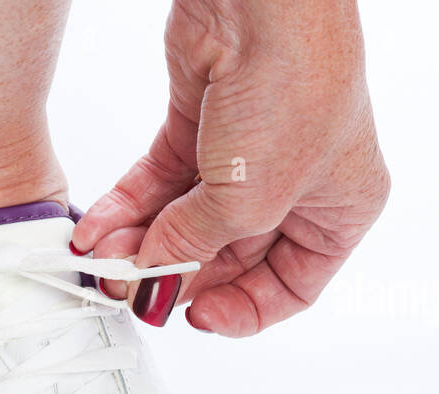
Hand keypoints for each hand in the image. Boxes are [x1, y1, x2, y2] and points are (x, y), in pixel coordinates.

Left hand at [71, 0, 389, 335]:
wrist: (263, 3)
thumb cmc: (292, 89)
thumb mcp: (245, 203)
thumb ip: (194, 247)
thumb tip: (153, 276)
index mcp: (340, 208)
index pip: (290, 286)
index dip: (241, 310)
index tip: (195, 317)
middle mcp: (296, 183)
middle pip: (225, 255)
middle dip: (173, 273)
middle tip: (129, 288)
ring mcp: (246, 154)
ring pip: (184, 219)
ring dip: (138, 243)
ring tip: (102, 260)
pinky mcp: (200, 125)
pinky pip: (158, 183)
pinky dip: (126, 207)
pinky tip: (97, 230)